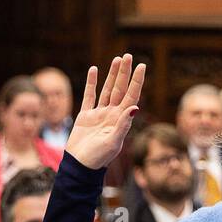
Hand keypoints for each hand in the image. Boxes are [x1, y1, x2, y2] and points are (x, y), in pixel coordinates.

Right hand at [64, 54, 145, 169]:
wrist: (80, 166)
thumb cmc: (98, 158)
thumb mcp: (113, 142)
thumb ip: (123, 125)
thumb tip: (134, 107)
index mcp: (121, 120)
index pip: (132, 96)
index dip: (136, 81)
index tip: (141, 66)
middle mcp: (112, 115)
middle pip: (120, 89)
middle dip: (124, 73)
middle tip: (128, 56)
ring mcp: (99, 114)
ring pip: (107, 90)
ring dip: (112, 75)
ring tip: (117, 59)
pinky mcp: (86, 116)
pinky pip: (89, 96)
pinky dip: (91, 83)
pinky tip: (94, 70)